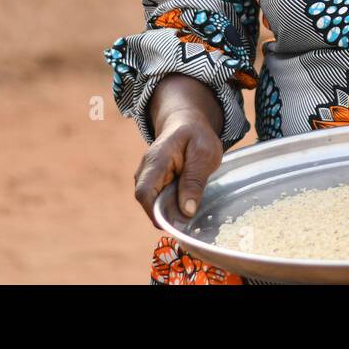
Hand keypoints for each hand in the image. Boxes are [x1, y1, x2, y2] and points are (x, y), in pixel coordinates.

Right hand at [133, 109, 222, 230]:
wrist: (188, 124)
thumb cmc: (197, 136)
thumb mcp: (204, 155)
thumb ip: (195, 181)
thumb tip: (186, 211)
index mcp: (157, 159)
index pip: (144, 191)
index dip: (154, 212)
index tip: (172, 225)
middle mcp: (146, 169)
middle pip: (147, 200)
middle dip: (164, 215)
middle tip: (187, 224)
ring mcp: (148, 176)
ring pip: (152, 202)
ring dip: (168, 211)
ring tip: (189, 216)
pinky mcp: (154, 182)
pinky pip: (158, 200)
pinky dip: (170, 207)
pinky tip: (185, 208)